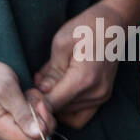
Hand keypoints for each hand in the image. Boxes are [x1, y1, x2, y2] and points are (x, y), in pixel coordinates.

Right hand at [0, 46, 54, 139]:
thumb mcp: (6, 88)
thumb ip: (22, 113)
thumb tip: (39, 135)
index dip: (43, 124)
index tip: (38, 102)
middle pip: (36, 139)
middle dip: (40, 115)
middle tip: (29, 94)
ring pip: (36, 133)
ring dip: (37, 112)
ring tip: (24, 95)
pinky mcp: (7, 135)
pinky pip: (30, 130)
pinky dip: (33, 114)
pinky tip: (23, 101)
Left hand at [32, 0, 139, 128]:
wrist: (114, 23)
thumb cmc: (86, 27)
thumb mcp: (61, 43)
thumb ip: (51, 71)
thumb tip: (41, 91)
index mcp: (84, 79)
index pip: (53, 104)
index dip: (36, 103)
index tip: (25, 94)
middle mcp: (96, 93)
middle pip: (61, 112)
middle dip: (44, 103)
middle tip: (32, 88)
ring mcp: (102, 97)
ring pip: (71, 116)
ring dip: (56, 106)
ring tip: (45, 87)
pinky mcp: (103, 96)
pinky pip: (82, 114)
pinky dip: (68, 108)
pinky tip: (58, 92)